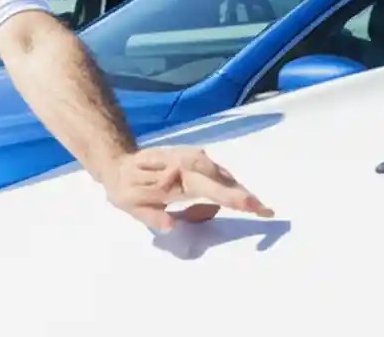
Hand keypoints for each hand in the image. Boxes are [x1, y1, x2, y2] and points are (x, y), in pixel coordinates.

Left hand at [102, 146, 272, 232]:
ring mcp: (189, 157)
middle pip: (220, 179)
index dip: (231, 198)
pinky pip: (214, 172)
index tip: (252, 206)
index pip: (206, 190)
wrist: (119, 164)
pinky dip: (224, 185)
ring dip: (234, 190)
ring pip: (220, 174)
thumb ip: (151, 216)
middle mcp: (183, 164)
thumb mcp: (130, 206)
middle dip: (242, 195)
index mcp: (170, 180)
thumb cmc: (126, 189)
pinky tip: (230, 194)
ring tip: (252, 206)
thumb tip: (172, 225)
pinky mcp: (193, 156)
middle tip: (264, 210)